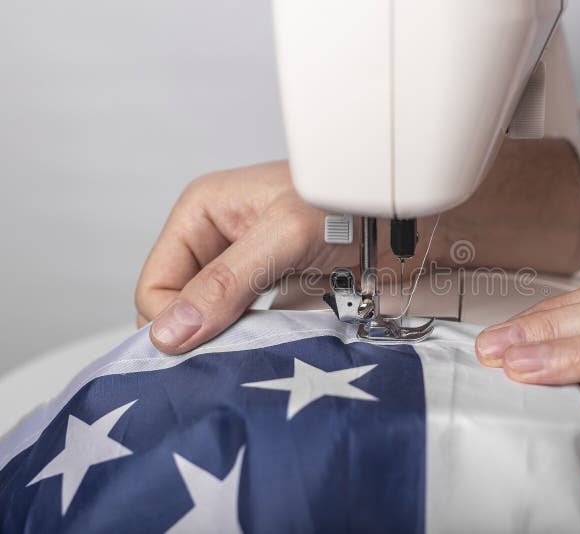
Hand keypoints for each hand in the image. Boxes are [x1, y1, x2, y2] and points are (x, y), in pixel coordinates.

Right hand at [136, 161, 355, 354]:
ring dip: (225, 340)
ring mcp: (246, 268)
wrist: (410, 219)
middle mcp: (219, 239)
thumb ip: (228, 282)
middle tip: (226, 357)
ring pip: (211, 319)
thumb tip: (170, 332)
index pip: (156, 283)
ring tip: (250, 353)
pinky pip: (245, 325)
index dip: (171, 320)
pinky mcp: (274, 290)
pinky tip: (268, 349)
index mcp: (203, 212)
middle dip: (198, 333)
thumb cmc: (354, 202)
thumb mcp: (284, 235)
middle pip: (180, 305)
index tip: (199, 349)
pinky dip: (251, 341)